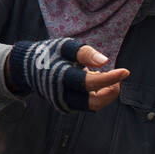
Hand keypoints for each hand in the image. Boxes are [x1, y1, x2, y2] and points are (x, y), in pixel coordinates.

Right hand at [5, 39, 128, 112]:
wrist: (28, 69)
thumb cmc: (50, 54)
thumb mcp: (65, 46)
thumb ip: (84, 53)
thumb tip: (105, 61)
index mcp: (61, 78)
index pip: (90, 83)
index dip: (110, 78)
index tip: (126, 71)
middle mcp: (62, 95)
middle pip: (94, 101)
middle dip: (111, 90)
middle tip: (117, 77)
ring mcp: (63, 103)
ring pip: (92, 106)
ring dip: (105, 93)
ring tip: (103, 76)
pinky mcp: (65, 107)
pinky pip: (87, 105)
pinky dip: (96, 94)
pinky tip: (94, 82)